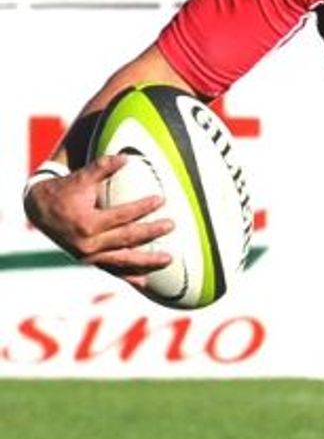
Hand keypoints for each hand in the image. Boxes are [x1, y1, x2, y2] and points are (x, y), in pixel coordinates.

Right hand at [23, 154, 173, 288]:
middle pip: (126, 238)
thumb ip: (102, 167)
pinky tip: (146, 281)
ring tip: (168, 259)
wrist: (38, 210)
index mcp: (86, 223)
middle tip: (171, 225)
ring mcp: (88, 256)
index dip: (143, 207)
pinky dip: (129, 276)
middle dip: (151, 232)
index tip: (161, 200)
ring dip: (146, 261)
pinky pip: (112, 270)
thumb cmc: (63, 191)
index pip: (122, 216)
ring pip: (122, 260)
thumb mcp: (80, 178)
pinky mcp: (88, 262)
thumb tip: (126, 157)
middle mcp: (87, 244)